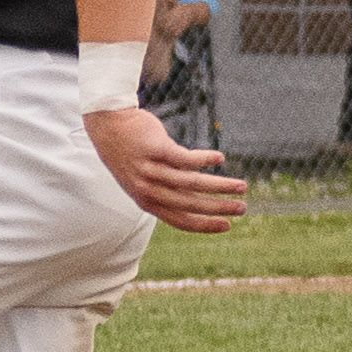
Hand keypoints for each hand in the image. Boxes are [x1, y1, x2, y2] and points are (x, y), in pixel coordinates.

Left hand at [85, 107, 244, 232]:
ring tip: (242, 186)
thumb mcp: (144, 179)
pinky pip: (186, 159)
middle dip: (219, 207)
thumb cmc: (131, 154)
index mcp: (146, 201)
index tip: (227, 226)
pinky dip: (205, 160)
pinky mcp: (156, 149)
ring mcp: (150, 169)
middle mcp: (147, 188)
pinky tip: (220, 159)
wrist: (108, 125)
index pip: (178, 220)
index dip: (204, 225)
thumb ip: (167, 190)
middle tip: (243, 208)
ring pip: (191, 182)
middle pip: (189, 203)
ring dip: (220, 186)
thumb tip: (198, 202)